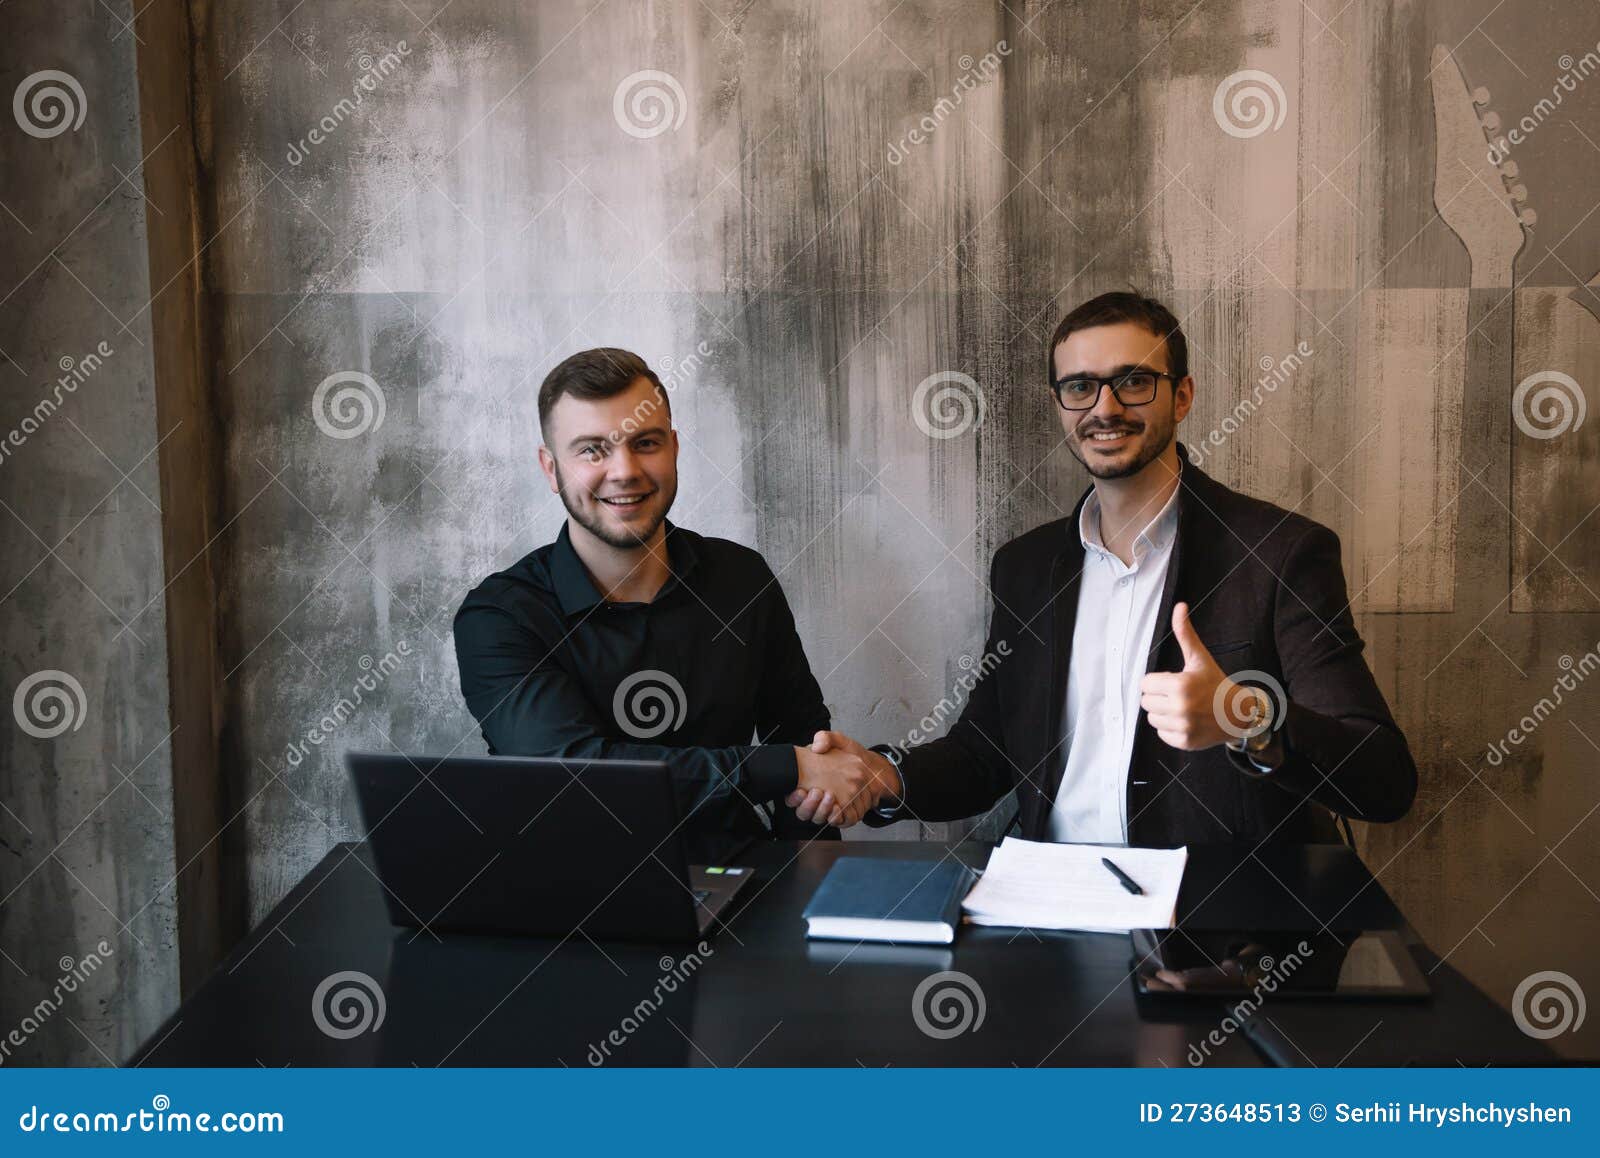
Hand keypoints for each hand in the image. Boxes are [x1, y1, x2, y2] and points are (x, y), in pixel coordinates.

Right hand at [788, 731, 900, 826]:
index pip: (793, 797)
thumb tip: (816, 748)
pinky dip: (836, 817)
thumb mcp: (838, 741)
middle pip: (804, 812)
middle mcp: (817, 798)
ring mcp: (830, 807)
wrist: (873, 767)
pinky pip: (838, 822)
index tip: (800, 790)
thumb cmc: (853, 756)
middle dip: (808, 805)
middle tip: (817, 792)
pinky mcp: (845, 813)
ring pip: (819, 818)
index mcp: (809, 781)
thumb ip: (825, 738)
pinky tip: (838, 807)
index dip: (793, 797)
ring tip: (830, 797)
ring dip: (822, 810)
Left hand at [1137, 602, 1254, 750]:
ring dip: (1163, 712)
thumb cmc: (1215, 683)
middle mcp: (1180, 708)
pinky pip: (1161, 733)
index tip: (1173, 681)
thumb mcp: (1199, 658)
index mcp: (1180, 685)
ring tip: (1183, 707)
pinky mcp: (1185, 742)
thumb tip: (1180, 605)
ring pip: (1152, 718)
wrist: (1239, 713)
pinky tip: (1186, 720)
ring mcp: (1183, 727)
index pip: (1144, 684)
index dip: (1157, 681)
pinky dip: (1170, 728)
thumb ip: (1185, 633)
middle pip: (1146, 701)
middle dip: (1159, 696)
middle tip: (1178, 694)